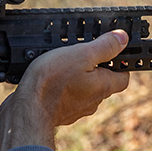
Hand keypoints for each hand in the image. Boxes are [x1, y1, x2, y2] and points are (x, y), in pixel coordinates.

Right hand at [0, 30, 130, 150]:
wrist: (27, 108)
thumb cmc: (53, 81)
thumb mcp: (81, 54)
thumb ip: (104, 46)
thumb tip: (123, 38)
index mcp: (103, 86)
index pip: (124, 76)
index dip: (119, 63)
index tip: (110, 52)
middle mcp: (94, 100)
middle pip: (102, 83)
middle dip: (95, 68)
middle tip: (81, 54)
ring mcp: (77, 109)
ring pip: (84, 90)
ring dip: (77, 78)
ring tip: (63, 63)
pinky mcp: (61, 112)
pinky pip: (67, 97)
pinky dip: (63, 87)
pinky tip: (51, 78)